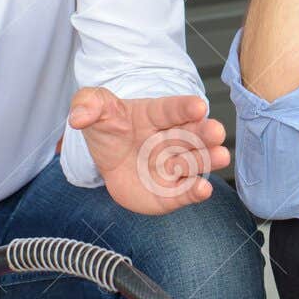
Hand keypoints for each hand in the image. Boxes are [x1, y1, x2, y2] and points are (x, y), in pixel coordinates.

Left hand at [68, 87, 229, 215]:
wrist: (109, 158)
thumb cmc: (109, 127)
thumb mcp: (93, 108)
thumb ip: (87, 105)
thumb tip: (78, 117)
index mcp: (155, 114)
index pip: (171, 109)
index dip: (184, 107)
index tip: (198, 106)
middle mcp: (171, 138)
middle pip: (191, 134)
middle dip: (205, 133)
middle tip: (216, 131)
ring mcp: (174, 165)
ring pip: (194, 162)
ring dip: (208, 160)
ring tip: (221, 156)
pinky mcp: (171, 192)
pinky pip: (184, 193)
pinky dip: (194, 193)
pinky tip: (203, 191)